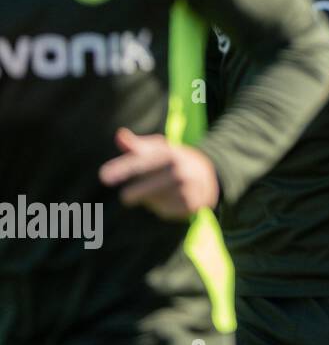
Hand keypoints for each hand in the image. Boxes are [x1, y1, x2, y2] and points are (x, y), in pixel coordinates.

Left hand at [98, 129, 219, 219]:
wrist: (210, 174)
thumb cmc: (173, 160)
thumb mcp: (158, 149)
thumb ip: (136, 145)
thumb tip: (119, 134)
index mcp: (170, 153)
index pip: (143, 161)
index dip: (123, 168)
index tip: (103, 177)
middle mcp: (181, 170)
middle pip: (154, 184)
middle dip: (138, 191)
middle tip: (125, 198)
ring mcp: (189, 188)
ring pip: (160, 199)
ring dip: (151, 200)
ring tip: (153, 193)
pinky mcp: (193, 204)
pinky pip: (170, 210)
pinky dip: (164, 208)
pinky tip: (168, 201)